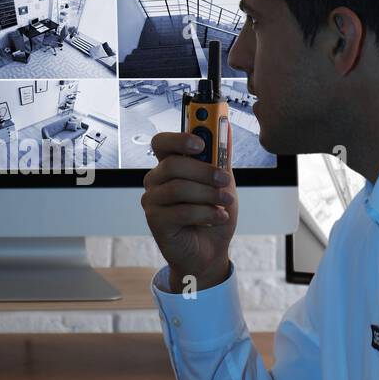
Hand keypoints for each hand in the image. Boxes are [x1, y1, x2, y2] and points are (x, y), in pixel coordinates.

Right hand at [141, 132, 236, 293]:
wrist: (209, 251)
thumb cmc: (212, 216)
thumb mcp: (223, 184)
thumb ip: (221, 157)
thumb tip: (226, 127)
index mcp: (169, 166)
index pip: (162, 143)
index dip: (179, 139)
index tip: (201, 144)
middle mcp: (156, 181)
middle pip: (172, 164)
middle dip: (204, 171)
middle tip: (224, 180)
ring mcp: (152, 201)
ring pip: (179, 188)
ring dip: (208, 195)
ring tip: (225, 203)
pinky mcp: (155, 221)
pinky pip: (181, 212)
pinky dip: (206, 214)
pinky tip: (218, 218)